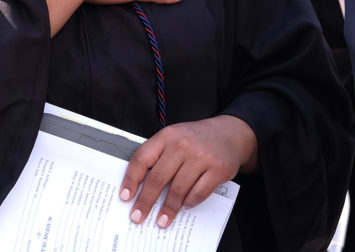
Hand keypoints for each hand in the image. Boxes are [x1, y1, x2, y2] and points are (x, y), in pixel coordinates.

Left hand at [120, 115, 256, 228]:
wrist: (229, 134)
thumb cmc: (195, 139)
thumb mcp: (172, 138)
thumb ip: (157, 155)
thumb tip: (139, 185)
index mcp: (166, 136)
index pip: (141, 159)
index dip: (131, 180)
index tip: (125, 197)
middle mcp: (181, 145)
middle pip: (157, 178)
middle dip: (146, 201)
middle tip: (138, 216)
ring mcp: (201, 157)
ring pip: (178, 189)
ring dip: (168, 208)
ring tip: (161, 220)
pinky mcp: (218, 170)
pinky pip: (199, 193)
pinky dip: (189, 203)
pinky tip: (184, 207)